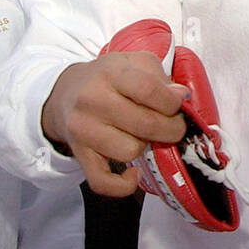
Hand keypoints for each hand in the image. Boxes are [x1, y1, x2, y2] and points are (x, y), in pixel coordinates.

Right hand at [40, 53, 187, 196]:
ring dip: (144, 147)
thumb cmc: (109, 78)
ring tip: (141, 135)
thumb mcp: (134, 63)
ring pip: (130, 151)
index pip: (149, 90)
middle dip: (171, 128)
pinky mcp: (79, 154)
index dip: (172, 103)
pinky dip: (123, 185)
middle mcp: (92, 100)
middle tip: (173, 126)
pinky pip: (103, 181)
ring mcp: (83, 129)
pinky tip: (133, 173)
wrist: (67, 93)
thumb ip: (160, 77)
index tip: (178, 105)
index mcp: (111, 72)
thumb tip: (181, 97)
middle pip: (145, 124)